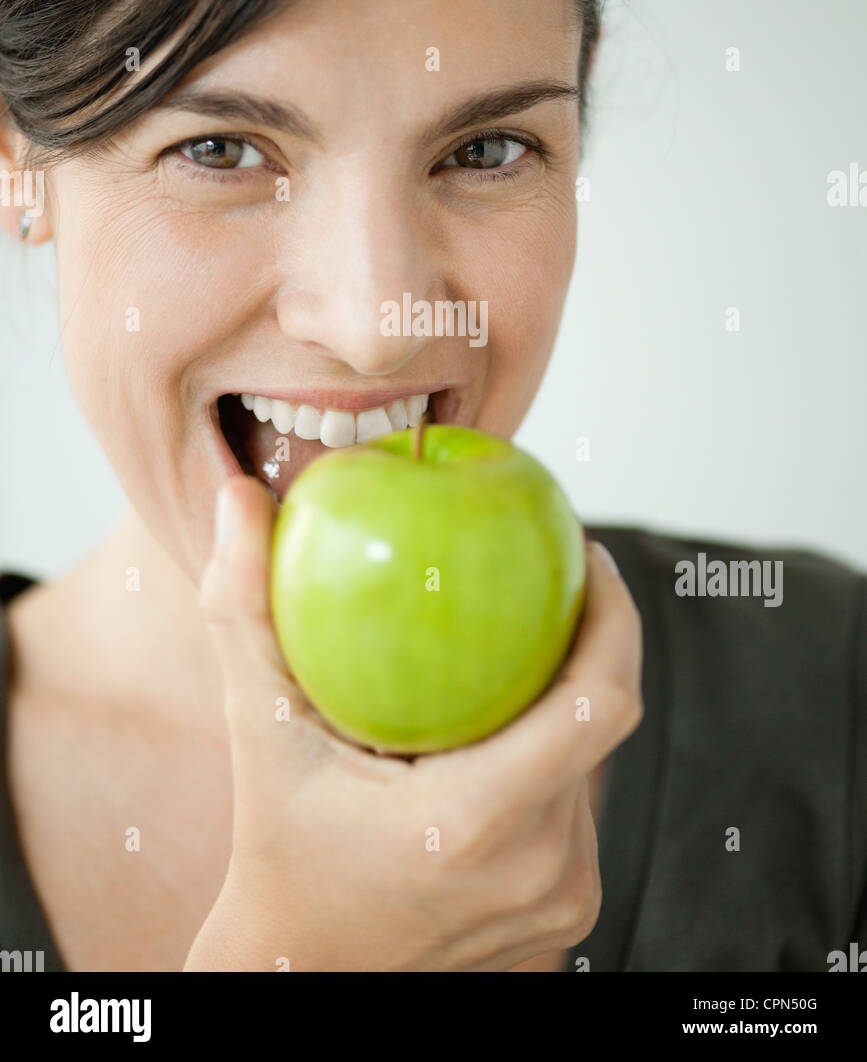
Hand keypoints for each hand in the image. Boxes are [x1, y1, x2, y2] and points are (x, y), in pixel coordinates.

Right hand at [182, 475, 643, 971]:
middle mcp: (539, 869)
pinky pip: (579, 806)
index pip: (598, 702)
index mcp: (477, 823)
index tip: (586, 554)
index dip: (616, 617)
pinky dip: (554, 753)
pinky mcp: (567, 915)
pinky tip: (511, 717)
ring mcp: (562, 900)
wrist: (301, 973)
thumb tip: (239, 495)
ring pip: (593, 765)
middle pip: (604, 724)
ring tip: (532, 637)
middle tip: (557, 573)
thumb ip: (244, 611)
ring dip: (570, 697)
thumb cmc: (275, 846)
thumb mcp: (257, 728)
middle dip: (593, 639)